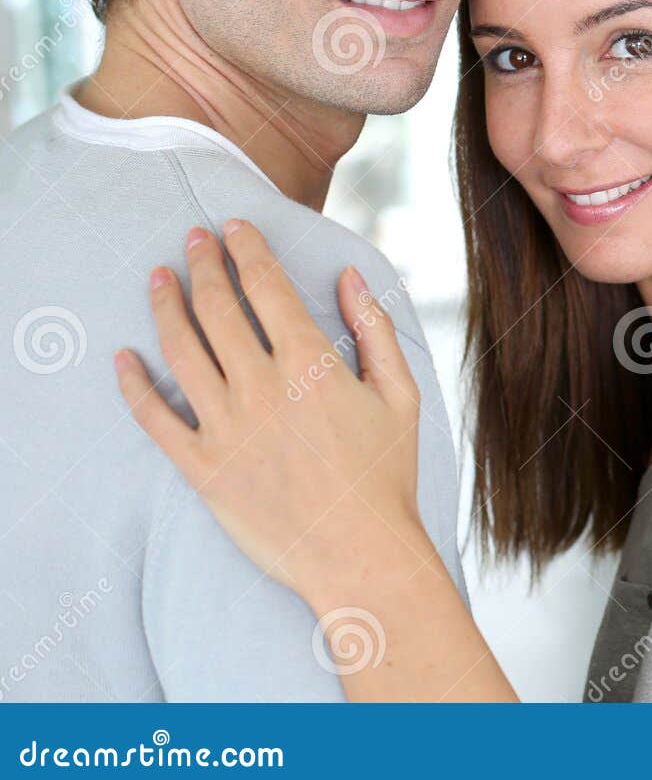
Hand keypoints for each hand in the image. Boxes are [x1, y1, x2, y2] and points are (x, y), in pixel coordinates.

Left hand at [114, 219, 433, 609]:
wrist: (360, 553)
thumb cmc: (386, 475)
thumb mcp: (400, 394)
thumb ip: (375, 329)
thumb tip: (350, 275)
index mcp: (311, 364)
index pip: (266, 287)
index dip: (246, 249)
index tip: (232, 226)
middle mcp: (261, 388)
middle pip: (216, 308)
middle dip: (202, 264)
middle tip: (192, 239)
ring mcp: (226, 428)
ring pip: (180, 351)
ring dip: (165, 306)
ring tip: (158, 278)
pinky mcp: (202, 468)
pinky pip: (154, 419)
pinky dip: (132, 385)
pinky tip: (123, 359)